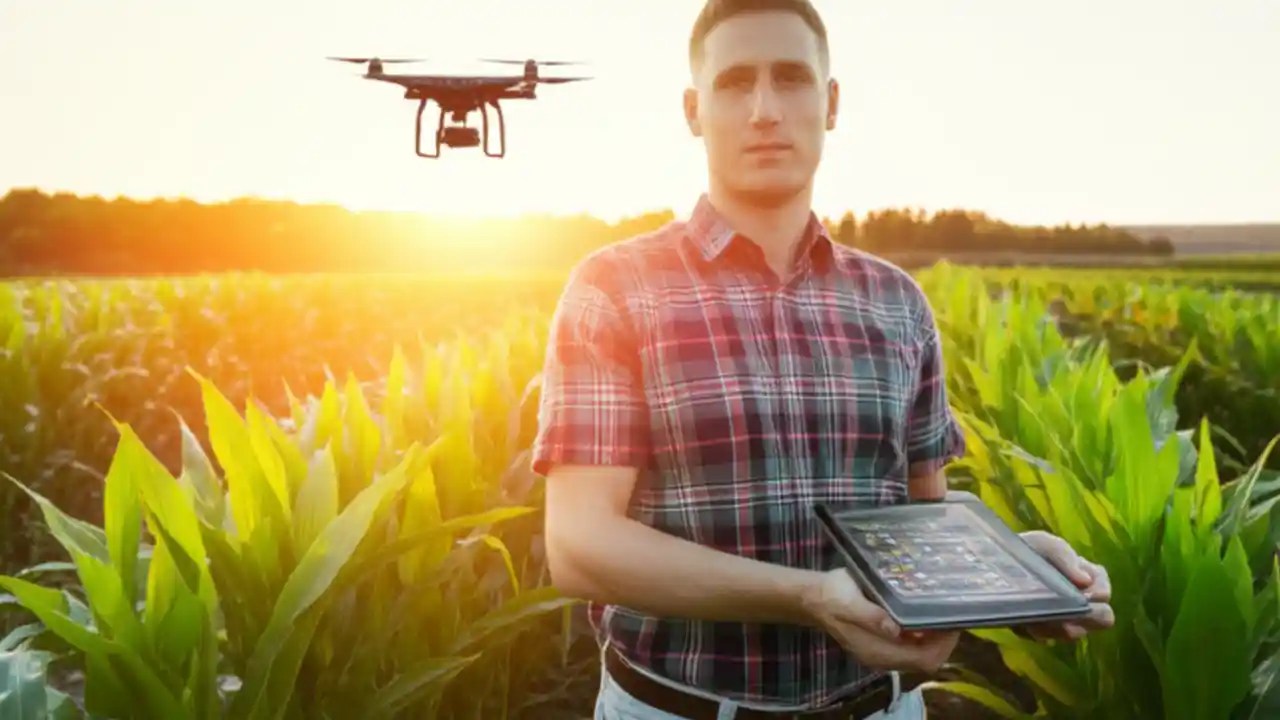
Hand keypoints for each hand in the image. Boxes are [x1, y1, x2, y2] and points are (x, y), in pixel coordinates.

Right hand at [799, 569, 960, 673]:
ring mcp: (882, 653)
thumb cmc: (832, 596)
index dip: (942, 645)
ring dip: (934, 638)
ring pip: (920, 654)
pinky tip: (923, 615)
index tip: (952, 622)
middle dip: (943, 642)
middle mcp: (882, 658)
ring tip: (941, 613)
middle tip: (950, 616)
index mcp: (876, 651)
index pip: (922, 659)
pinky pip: (911, 647)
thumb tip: (895, 629)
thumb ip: (872, 617)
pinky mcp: (881, 644)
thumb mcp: (849, 602)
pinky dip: (923, 635)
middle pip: (925, 660)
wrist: (814, 597)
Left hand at [1018, 531, 1114, 640]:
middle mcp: (1084, 602)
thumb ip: (1065, 557)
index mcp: (1091, 578)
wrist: (997, 564)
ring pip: (1073, 633)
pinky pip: (1045, 638)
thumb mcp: (1046, 545)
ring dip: (1056, 626)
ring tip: (1036, 614)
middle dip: (1085, 618)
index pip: (1105, 593)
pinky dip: (1035, 630)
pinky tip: (1023, 620)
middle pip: (1102, 619)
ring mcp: (1065, 619)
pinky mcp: (1042, 631)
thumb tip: (1085, 581)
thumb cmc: (1030, 550)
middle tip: (1063, 612)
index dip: (1096, 596)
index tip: (1081, 594)